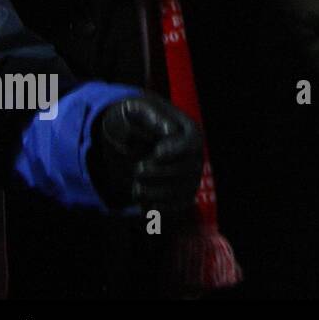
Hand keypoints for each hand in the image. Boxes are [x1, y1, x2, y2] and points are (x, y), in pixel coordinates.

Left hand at [90, 96, 202, 212]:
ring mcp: (190, 176)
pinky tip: (143, 203)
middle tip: (137, 169)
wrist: (123, 140)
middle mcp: (194, 154)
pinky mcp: (181, 195)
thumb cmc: (131, 121)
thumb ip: (151, 117)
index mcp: (188, 130)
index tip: (156, 153)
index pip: (192, 144)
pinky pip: (177, 207)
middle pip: (188, 169)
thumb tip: (171, 132)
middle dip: (160, 173)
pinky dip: (159, 208)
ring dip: (156, 192)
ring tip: (135, 188)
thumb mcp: (135, 111)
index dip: (176, 151)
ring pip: (182, 191)